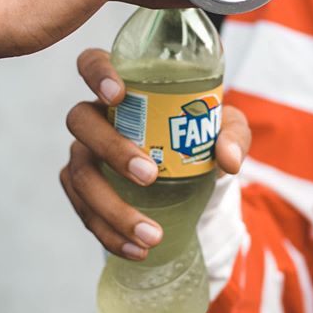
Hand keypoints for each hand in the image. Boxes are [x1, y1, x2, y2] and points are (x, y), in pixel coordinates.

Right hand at [60, 48, 250, 260]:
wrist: (189, 174)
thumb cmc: (199, 134)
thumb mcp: (224, 126)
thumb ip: (232, 134)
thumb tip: (228, 159)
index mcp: (123, 87)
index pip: (91, 62)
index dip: (96, 72)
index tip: (118, 94)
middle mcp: (95, 116)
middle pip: (80, 121)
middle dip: (111, 150)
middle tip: (149, 176)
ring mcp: (83, 153)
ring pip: (79, 175)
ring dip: (112, 208)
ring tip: (150, 235)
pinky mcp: (81, 189)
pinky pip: (83, 210)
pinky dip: (109, 233)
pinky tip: (136, 250)